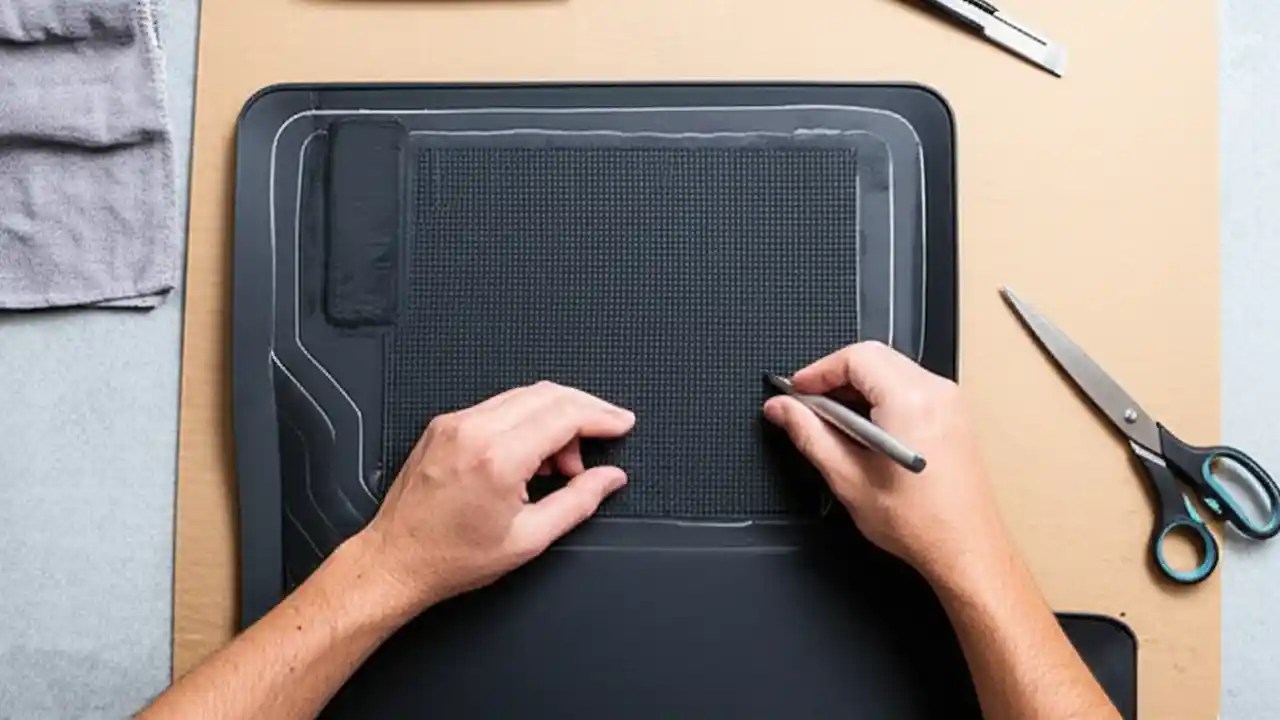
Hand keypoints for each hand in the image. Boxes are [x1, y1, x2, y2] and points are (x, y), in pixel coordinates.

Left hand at [361, 382, 635, 612]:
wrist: (396, 561)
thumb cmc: (451, 557)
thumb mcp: (529, 539)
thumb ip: (578, 502)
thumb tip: (609, 478)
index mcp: (498, 458)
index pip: (565, 414)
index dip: (602, 416)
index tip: (622, 423)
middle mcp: (473, 430)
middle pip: (548, 395)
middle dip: (584, 412)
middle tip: (599, 443)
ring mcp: (455, 423)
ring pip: (524, 396)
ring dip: (555, 418)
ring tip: (560, 465)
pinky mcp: (444, 425)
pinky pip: (498, 406)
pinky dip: (526, 421)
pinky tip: (531, 456)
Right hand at [763, 342, 1009, 586]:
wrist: (966, 549)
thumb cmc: (920, 523)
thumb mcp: (848, 478)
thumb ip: (809, 434)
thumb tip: (782, 409)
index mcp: (910, 401)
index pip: (855, 357)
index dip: (817, 370)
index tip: (796, 392)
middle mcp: (935, 393)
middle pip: (874, 357)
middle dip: (835, 376)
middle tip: (808, 405)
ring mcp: (950, 402)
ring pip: (891, 369)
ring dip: (857, 387)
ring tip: (833, 421)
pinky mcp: (953, 414)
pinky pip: (909, 385)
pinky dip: (880, 396)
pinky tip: (863, 428)